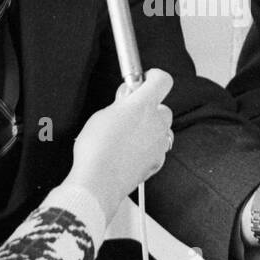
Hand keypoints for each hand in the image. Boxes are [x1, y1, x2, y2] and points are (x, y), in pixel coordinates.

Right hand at [69, 68, 173, 215]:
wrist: (98, 181)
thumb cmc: (96, 149)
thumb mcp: (101, 115)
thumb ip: (120, 104)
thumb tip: (127, 98)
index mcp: (143, 105)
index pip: (163, 80)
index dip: (154, 77)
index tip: (145, 80)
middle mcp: (156, 123)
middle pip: (163, 108)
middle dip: (149, 109)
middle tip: (129, 114)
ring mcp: (159, 143)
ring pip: (161, 130)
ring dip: (149, 130)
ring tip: (127, 137)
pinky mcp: (158, 161)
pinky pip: (158, 149)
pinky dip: (148, 149)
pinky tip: (130, 153)